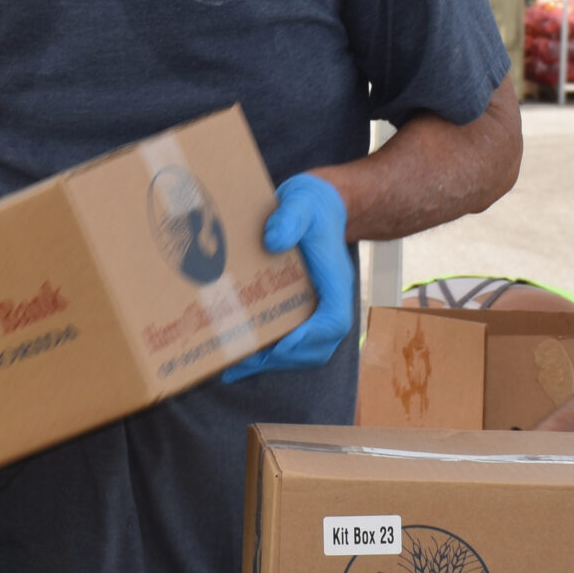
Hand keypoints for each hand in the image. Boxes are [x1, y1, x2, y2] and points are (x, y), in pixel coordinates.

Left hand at [223, 173, 352, 382]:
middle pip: (319, 346)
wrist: (320, 206)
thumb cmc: (310, 206)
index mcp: (335, 280)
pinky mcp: (305, 310)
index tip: (280, 345)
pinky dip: (274, 354)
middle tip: (242, 365)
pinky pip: (297, 343)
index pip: (333, 319)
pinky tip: (243, 355)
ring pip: (309, 351)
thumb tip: (274, 240)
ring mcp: (320, 308)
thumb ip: (289, 219)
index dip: (310, 337)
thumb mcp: (299, 204)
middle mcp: (332, 300)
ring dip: (276, 362)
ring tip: (237, 368)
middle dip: (283, 359)